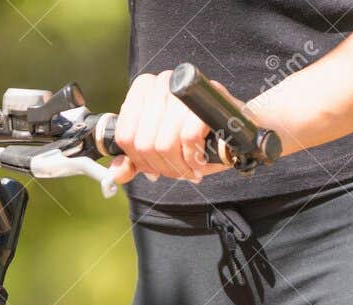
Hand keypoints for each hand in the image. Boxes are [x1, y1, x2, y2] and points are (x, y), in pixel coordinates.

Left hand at [108, 70, 231, 185]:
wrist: (236, 125)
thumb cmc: (197, 135)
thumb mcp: (160, 147)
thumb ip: (135, 160)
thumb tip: (116, 174)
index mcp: (143, 88)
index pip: (125, 135)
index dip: (139, 160)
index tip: (154, 169)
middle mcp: (161, 82)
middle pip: (144, 143)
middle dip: (162, 167)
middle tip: (177, 172)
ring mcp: (182, 89)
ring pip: (164, 143)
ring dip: (179, 166)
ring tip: (190, 169)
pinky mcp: (203, 101)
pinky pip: (187, 139)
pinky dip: (193, 158)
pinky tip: (199, 162)